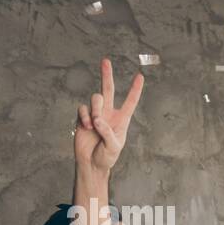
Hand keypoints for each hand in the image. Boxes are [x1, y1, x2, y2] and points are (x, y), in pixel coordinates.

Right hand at [74, 57, 143, 171]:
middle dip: (107, 75)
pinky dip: (85, 116)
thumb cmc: (107, 157)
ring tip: (94, 125)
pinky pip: (83, 108)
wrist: (91, 163)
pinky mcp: (83, 117)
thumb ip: (107, 132)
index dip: (135, 90)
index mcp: (122, 120)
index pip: (130, 102)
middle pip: (108, 90)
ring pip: (95, 99)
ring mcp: (95, 114)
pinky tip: (86, 127)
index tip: (140, 77)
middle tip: (106, 60)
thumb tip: (97, 118)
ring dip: (96, 109)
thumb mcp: (113, 147)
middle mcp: (109, 114)